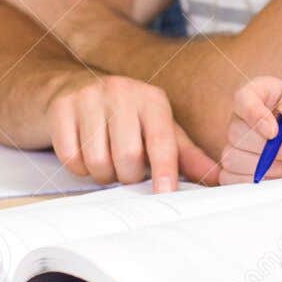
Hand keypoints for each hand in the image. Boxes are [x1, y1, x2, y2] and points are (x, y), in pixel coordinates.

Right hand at [46, 74, 218, 191]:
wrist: (74, 88)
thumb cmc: (125, 117)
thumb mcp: (159, 128)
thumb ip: (186, 154)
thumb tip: (219, 177)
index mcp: (152, 99)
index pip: (162, 141)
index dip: (165, 170)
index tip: (165, 194)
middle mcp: (123, 92)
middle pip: (128, 157)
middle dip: (127, 175)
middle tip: (126, 170)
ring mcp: (90, 97)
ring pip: (97, 160)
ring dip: (101, 173)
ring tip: (105, 160)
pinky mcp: (62, 107)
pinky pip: (70, 156)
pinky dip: (77, 167)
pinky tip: (83, 151)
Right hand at [218, 74, 281, 184]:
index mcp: (270, 95)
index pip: (243, 98)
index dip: (252, 114)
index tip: (274, 131)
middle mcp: (254, 121)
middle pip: (237, 133)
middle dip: (272, 148)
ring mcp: (250, 150)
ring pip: (234, 159)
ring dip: (269, 167)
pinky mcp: (251, 175)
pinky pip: (235, 181)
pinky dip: (260, 184)